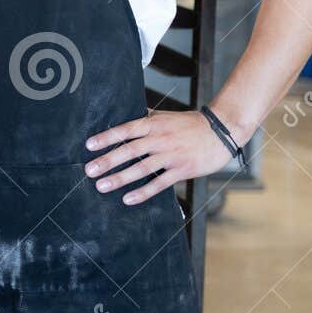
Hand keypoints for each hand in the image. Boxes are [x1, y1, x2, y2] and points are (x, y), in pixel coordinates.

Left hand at [84, 110, 235, 204]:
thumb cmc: (190, 124)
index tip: (89, 145)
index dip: (107, 138)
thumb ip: (145, 118)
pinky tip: (128, 199)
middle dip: (107, 161)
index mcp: (154, 124)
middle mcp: (160, 139)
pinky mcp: (182, 170)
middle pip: (130, 151)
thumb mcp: (165, 116)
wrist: (222, 131)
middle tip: (89, 171)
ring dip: (120, 178)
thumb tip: (123, 114)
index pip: (126, 130)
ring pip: (141, 168)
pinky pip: (159, 183)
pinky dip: (143, 192)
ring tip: (102, 186)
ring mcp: (171, 155)